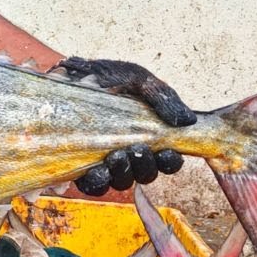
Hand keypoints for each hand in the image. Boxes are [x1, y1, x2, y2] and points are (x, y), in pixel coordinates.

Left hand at [53, 57, 195, 195]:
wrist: (69, 72)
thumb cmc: (108, 76)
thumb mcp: (138, 79)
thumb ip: (162, 96)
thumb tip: (186, 120)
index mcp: (148, 136)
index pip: (167, 159)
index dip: (170, 161)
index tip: (167, 152)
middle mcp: (129, 152)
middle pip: (145, 174)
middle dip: (145, 166)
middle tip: (137, 150)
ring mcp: (106, 161)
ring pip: (121, 181)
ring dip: (123, 174)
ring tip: (117, 157)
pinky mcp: (81, 164)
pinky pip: (92, 184)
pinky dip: (97, 181)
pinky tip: (98, 170)